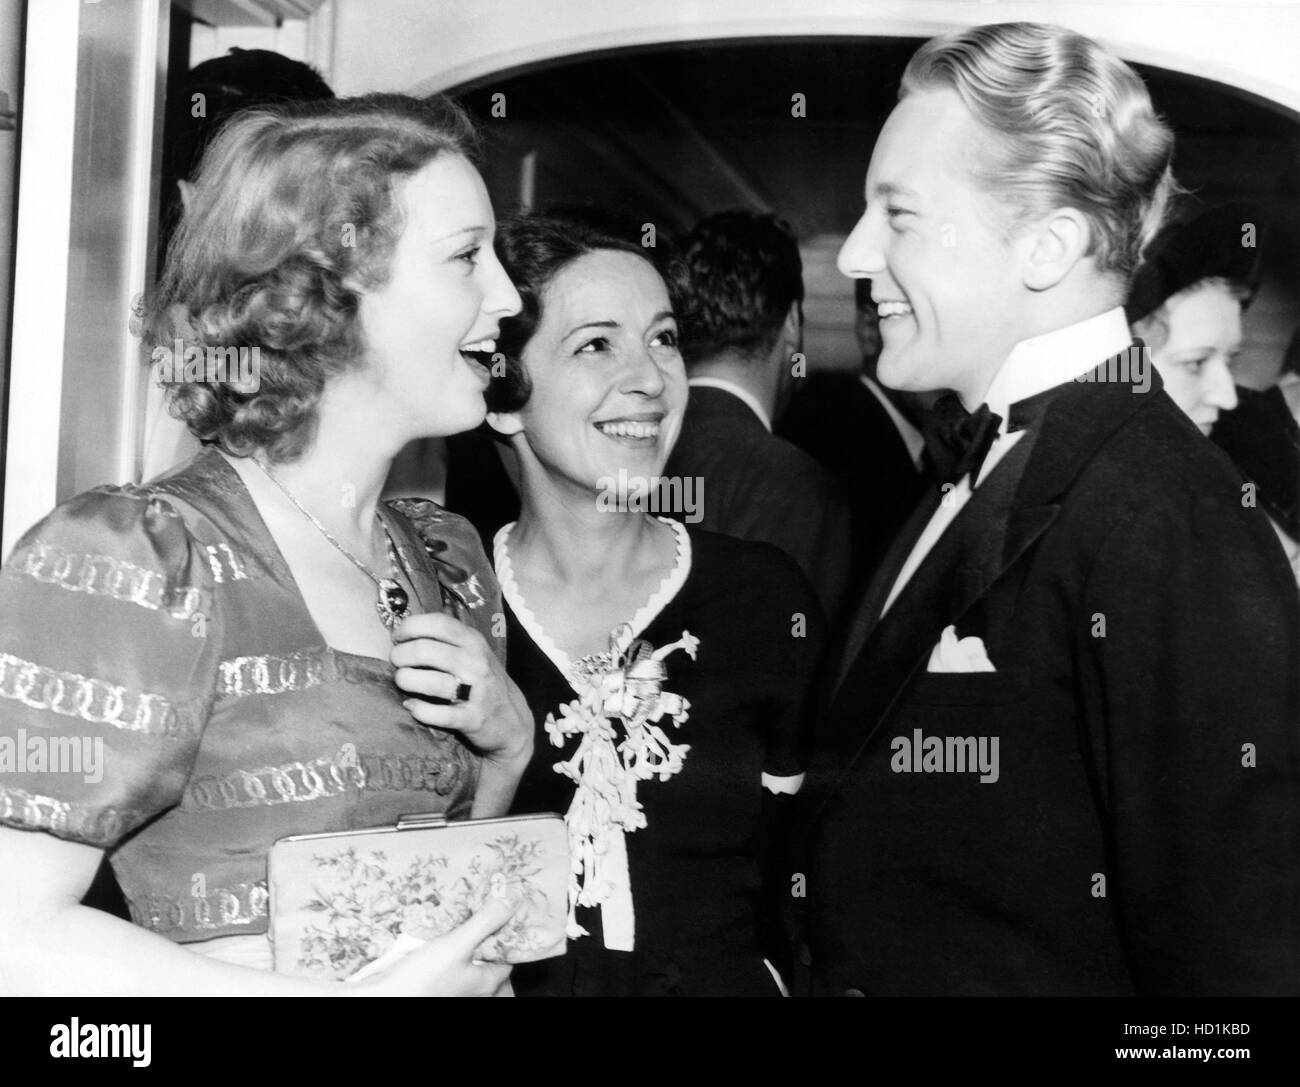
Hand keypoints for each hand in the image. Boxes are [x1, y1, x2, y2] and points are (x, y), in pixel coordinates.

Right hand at [347, 895, 517, 996]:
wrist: (383, 996)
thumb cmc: (423, 978)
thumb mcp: (458, 944)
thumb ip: (486, 921)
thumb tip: (514, 898)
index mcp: (487, 980)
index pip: (508, 952)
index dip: (509, 929)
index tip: (506, 905)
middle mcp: (472, 982)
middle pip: (488, 950)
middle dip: (486, 926)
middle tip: (483, 900)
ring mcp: (453, 980)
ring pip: (467, 950)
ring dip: (465, 930)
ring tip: (463, 905)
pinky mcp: (434, 975)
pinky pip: (448, 953)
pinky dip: (448, 938)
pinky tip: (441, 923)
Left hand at [391, 611, 532, 763]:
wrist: (513, 721)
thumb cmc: (484, 683)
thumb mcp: (474, 653)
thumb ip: (446, 642)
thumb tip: (404, 632)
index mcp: (473, 641)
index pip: (437, 623)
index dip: (409, 628)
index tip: (397, 638)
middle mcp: (476, 662)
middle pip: (425, 650)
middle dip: (401, 656)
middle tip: (397, 663)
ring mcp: (476, 691)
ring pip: (430, 681)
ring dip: (406, 680)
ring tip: (402, 681)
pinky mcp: (472, 718)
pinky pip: (437, 714)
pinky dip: (419, 709)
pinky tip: (411, 706)